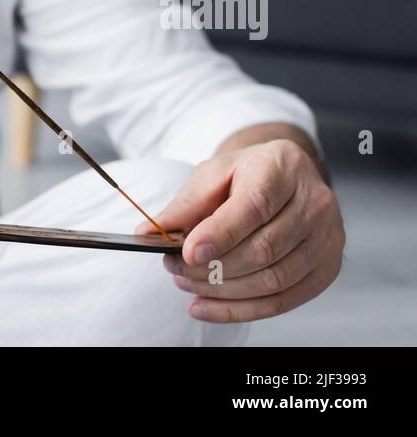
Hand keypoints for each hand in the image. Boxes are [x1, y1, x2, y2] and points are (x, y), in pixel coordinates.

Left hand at [137, 138, 343, 321]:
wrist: (281, 178)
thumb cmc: (244, 175)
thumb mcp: (211, 175)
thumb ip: (184, 205)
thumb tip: (149, 233)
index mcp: (283, 167)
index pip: (255, 206)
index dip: (221, 234)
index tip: (188, 252)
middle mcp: (315, 202)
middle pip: (264, 249)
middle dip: (213, 267)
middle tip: (175, 268)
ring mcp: (328, 237)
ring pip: (273, 279)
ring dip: (222, 291)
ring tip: (186, 283)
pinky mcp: (326, 267)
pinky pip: (283, 301)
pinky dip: (240, 311)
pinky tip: (206, 307)